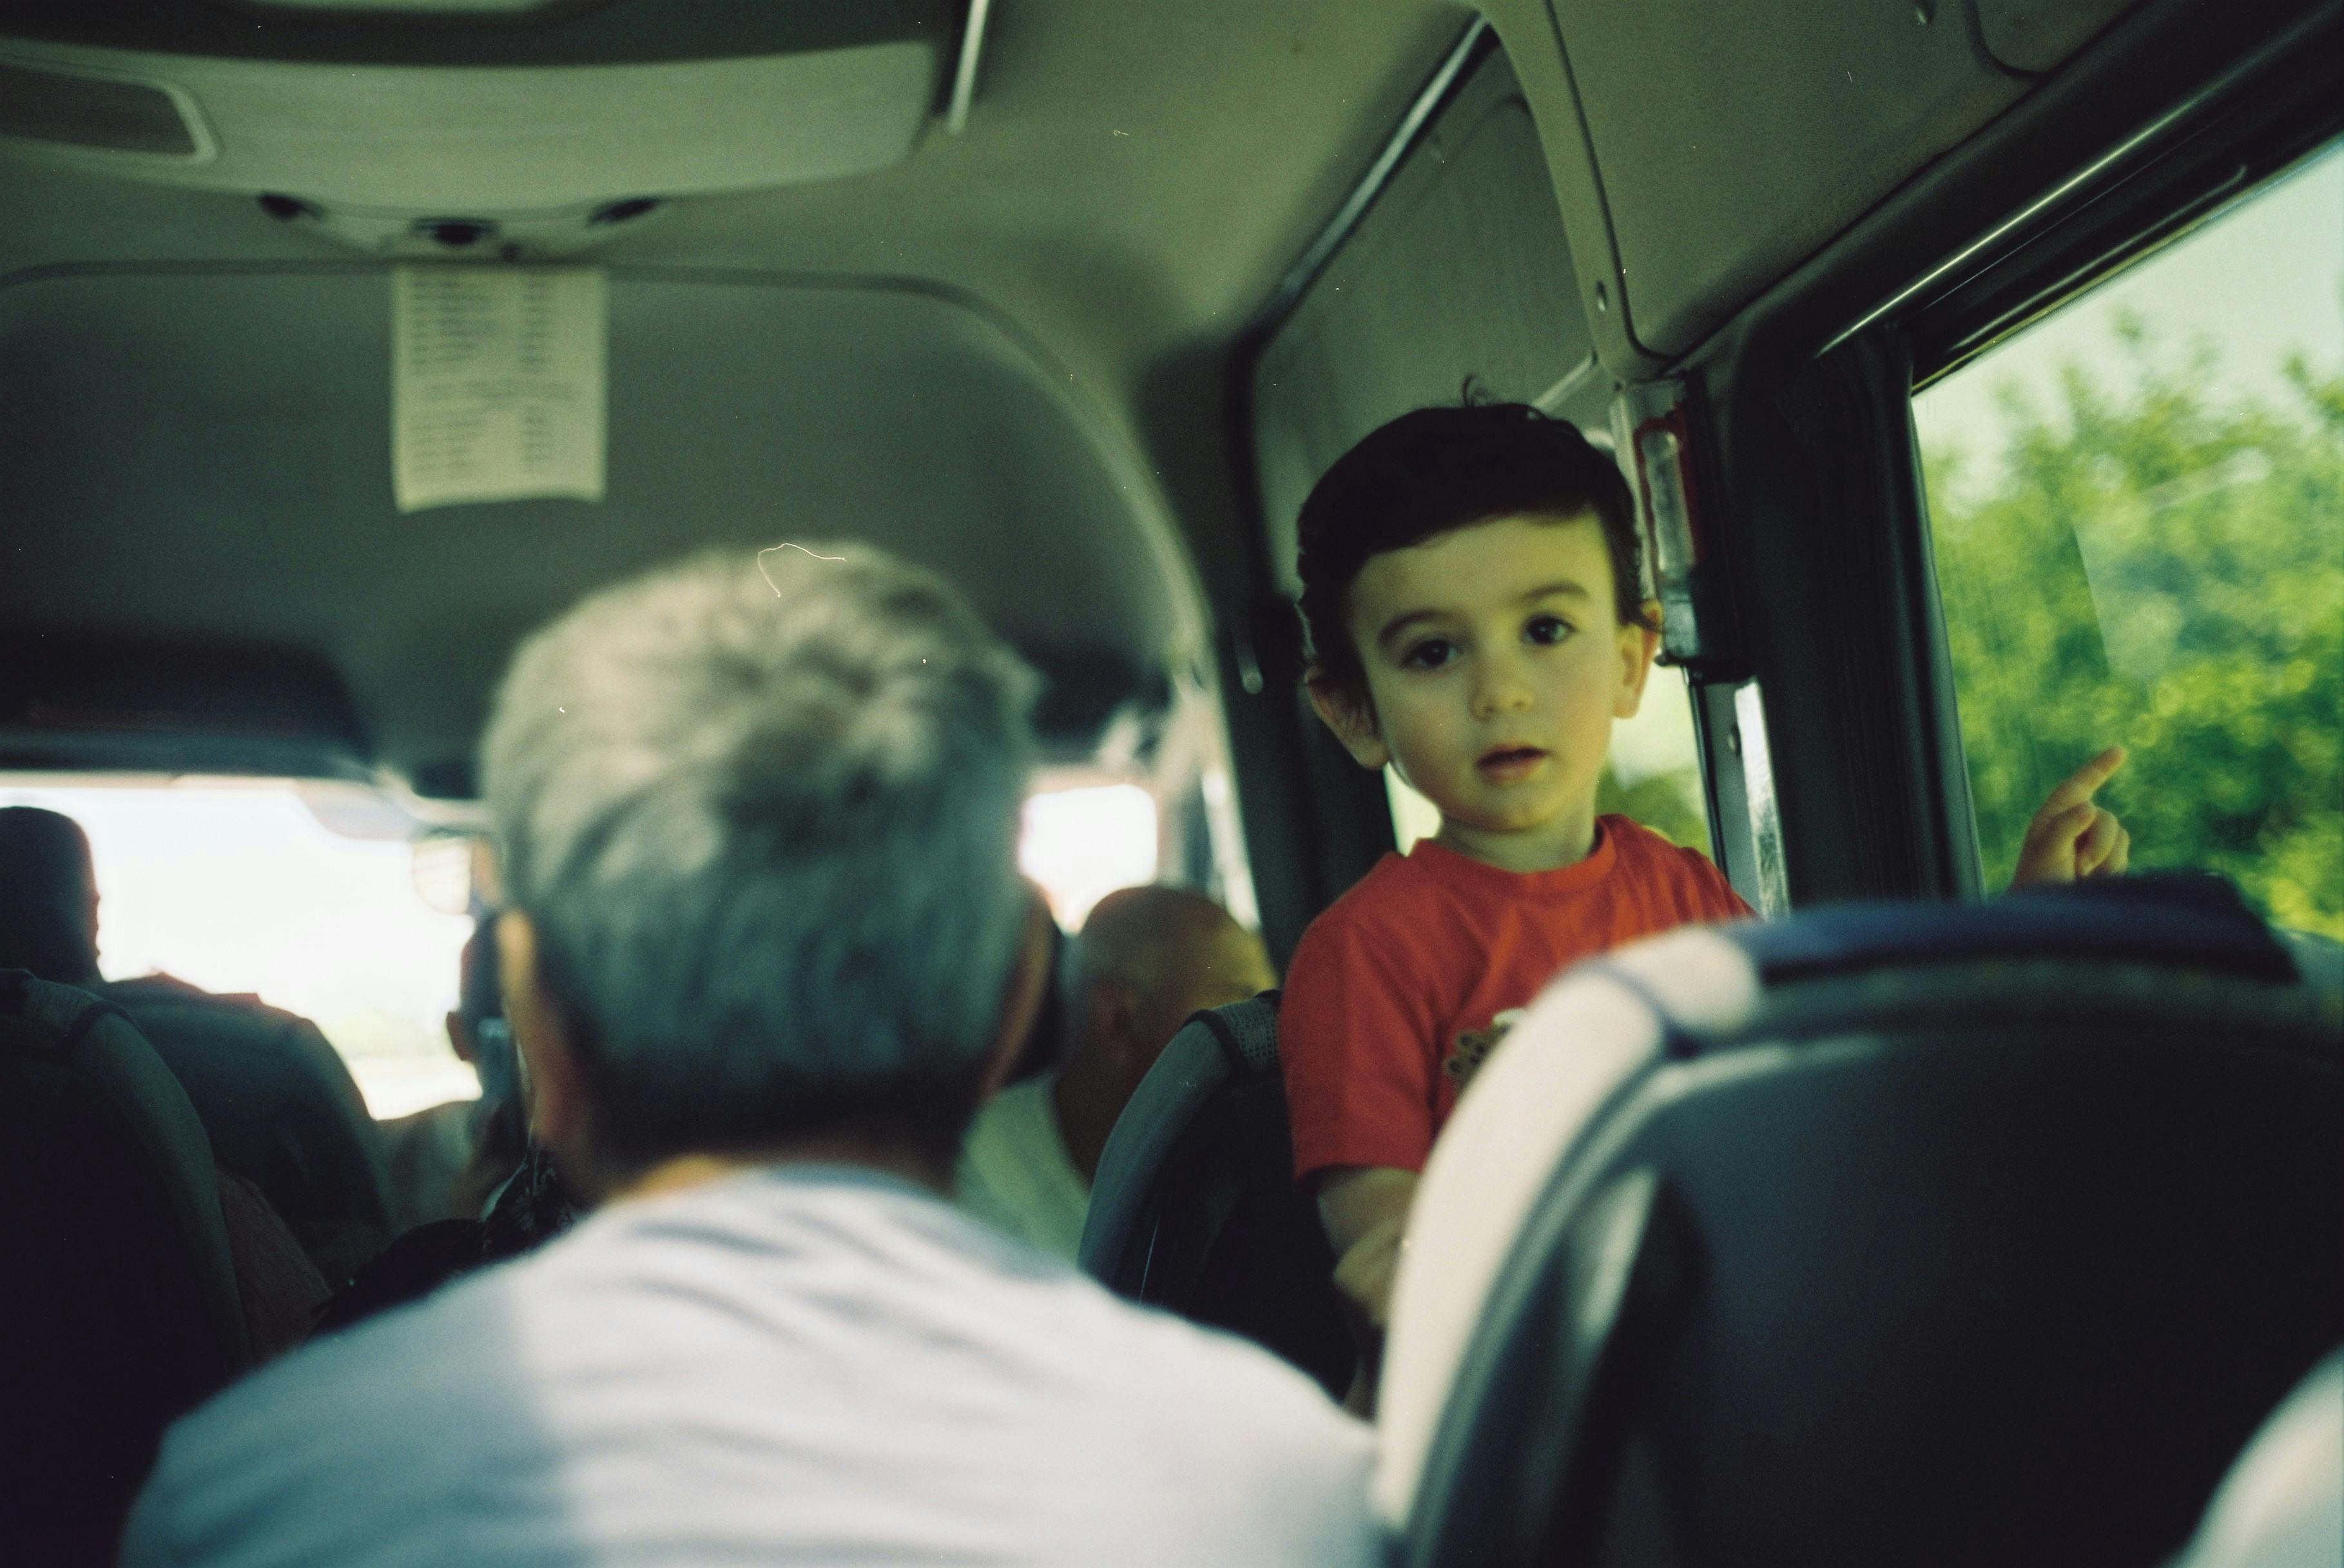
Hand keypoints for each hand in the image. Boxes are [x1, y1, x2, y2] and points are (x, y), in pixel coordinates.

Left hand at [2011, 745, 2131, 886]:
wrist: (2048, 917)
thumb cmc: (2039, 882)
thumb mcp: (2046, 852)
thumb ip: (2065, 827)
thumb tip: (2090, 807)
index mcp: (2054, 815)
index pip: (2079, 785)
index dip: (2100, 767)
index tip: (2120, 750)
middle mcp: (2076, 824)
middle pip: (2106, 818)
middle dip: (2098, 844)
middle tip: (2078, 869)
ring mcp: (2093, 842)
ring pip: (2120, 836)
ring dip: (2105, 860)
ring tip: (2081, 877)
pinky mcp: (2107, 859)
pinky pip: (2123, 855)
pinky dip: (2112, 869)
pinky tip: (2094, 883)